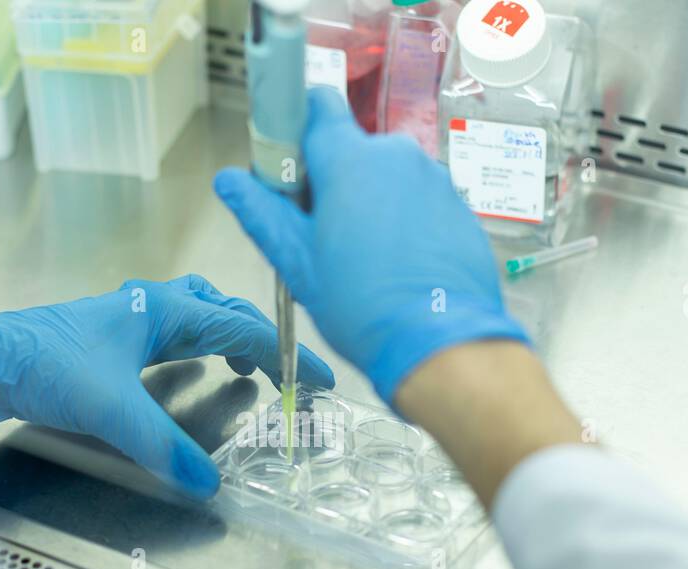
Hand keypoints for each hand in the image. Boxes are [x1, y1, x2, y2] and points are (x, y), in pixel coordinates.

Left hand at [0, 275, 333, 498]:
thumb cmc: (44, 368)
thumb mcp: (111, 412)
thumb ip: (164, 448)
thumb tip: (211, 485)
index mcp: (165, 311)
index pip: (245, 330)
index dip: (288, 357)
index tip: (319, 381)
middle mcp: (154, 306)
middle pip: (227, 312)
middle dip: (265, 342)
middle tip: (292, 376)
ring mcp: (132, 318)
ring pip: (200, 316)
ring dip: (231, 337)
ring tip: (248, 368)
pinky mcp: (113, 336)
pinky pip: (174, 332)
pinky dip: (198, 346)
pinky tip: (193, 369)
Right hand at [214, 88, 527, 404]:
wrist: (441, 342)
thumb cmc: (365, 307)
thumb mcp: (298, 262)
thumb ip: (262, 213)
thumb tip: (230, 181)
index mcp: (351, 160)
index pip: (316, 106)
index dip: (295, 134)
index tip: (287, 173)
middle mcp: (397, 156)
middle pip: (351, 149)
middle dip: (332, 182)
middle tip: (321, 237)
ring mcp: (434, 179)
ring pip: (386, 177)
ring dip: (369, 204)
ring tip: (362, 260)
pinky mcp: (458, 207)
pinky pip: (418, 201)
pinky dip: (403, 223)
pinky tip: (395, 266)